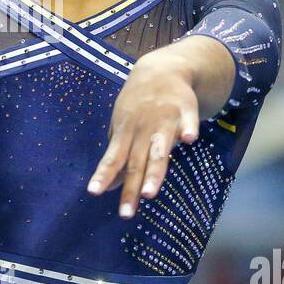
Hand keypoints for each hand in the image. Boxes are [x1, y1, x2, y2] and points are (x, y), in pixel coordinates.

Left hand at [87, 51, 201, 219]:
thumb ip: (118, 155)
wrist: (162, 70)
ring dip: (154, 171)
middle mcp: (143, 129)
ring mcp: (165, 120)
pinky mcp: (186, 110)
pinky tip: (189, 140)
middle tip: (126, 213)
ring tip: (150, 194)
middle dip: (131, 189)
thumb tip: (110, 185)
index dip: (103, 175)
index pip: (112, 158)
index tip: (94, 192)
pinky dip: (189, 129)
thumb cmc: (138, 104)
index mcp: (125, 132)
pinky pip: (189, 122)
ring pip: (160, 150)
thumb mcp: (122, 125)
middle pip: (136, 163)